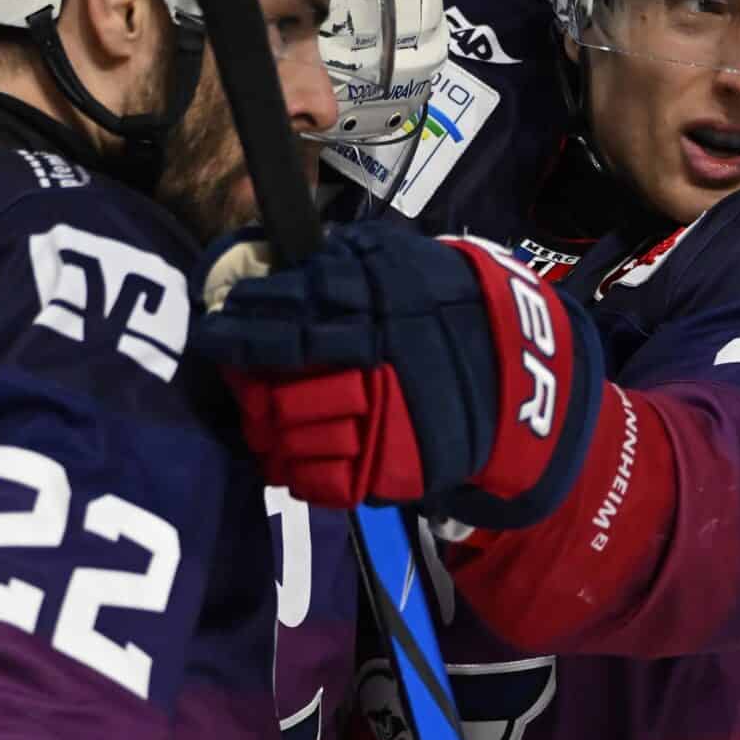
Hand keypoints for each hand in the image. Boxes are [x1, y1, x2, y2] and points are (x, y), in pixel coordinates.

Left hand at [191, 221, 606, 528]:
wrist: (522, 374)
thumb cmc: (451, 307)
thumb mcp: (406, 263)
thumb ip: (348, 260)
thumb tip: (281, 259)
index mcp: (380, 303)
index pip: (294, 308)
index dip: (248, 315)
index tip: (217, 319)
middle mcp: (377, 359)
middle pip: (285, 370)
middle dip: (244, 368)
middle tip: (222, 362)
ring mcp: (385, 418)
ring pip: (295, 428)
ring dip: (261, 423)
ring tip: (251, 415)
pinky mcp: (393, 467)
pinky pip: (323, 479)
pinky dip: (293, 471)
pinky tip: (280, 457)